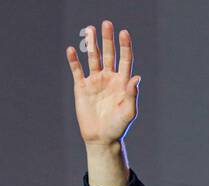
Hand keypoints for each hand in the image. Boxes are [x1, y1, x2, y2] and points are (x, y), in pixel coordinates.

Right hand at [65, 21, 140, 146]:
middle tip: (107, 24)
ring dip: (91, 44)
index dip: (125, 47)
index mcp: (122, 83)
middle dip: (108, 39)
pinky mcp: (81, 87)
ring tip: (89, 30)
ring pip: (93, 58)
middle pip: (109, 54)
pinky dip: (74, 60)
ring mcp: (95, 81)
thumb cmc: (118, 127)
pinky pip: (77, 70)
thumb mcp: (128, 112)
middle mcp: (109, 79)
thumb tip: (136, 78)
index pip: (125, 60)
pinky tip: (71, 49)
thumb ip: (132, 95)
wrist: (101, 138)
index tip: (124, 33)